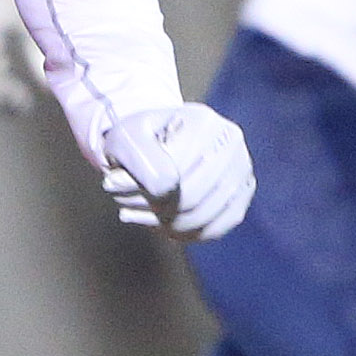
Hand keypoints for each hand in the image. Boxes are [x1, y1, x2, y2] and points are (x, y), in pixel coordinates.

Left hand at [101, 103, 252, 240]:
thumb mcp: (125, 140)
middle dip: (152, 209)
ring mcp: (242, 168)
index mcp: (204, 122)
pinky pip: (216, 228)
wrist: (154, 140)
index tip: (113, 186)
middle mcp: (231, 142)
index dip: (140, 191)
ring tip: (140, 212)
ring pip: (204, 217)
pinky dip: (186, 233)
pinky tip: (163, 224)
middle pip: (192, 199)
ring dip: (165, 224)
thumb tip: (165, 190)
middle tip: (124, 204)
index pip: (174, 175)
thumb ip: (140, 159)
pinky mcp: (242, 194)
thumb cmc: (137, 139)